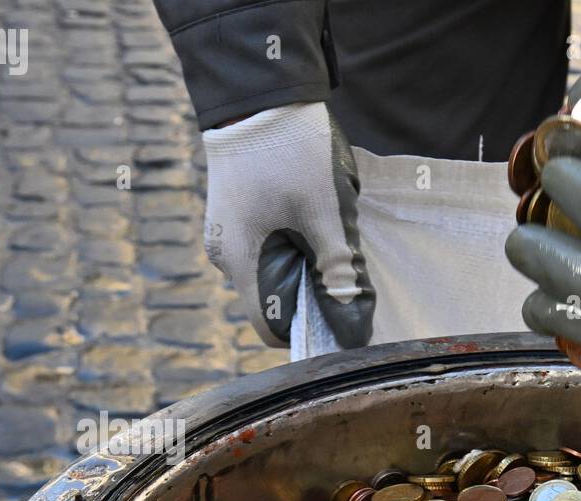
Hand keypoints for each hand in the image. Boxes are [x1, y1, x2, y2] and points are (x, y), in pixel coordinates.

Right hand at [202, 102, 374, 348]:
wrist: (260, 89)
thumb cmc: (292, 152)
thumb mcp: (328, 217)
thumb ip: (342, 275)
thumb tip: (354, 328)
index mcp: (240, 263)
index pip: (272, 329)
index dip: (311, 332)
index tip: (347, 319)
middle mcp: (227, 256)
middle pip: (277, 301)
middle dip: (316, 296)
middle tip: (350, 272)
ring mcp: (230, 234)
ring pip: (277, 273)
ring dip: (310, 268)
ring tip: (335, 237)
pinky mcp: (240, 216)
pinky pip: (272, 248)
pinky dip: (300, 247)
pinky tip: (320, 222)